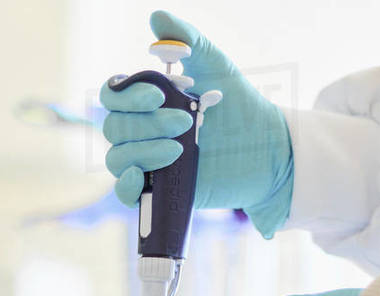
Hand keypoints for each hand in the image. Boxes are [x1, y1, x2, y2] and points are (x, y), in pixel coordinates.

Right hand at [100, 10, 293, 236]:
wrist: (267, 147)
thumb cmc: (239, 103)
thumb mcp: (215, 65)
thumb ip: (187, 40)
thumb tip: (156, 18)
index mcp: (146, 101)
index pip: (112, 96)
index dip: (128, 96)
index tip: (160, 95)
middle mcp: (141, 131)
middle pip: (114, 127)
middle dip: (147, 125)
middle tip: (187, 122)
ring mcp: (148, 161)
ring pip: (117, 158)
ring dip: (144, 152)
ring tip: (179, 149)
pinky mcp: (160, 190)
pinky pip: (125, 193)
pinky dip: (126, 187)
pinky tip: (142, 178)